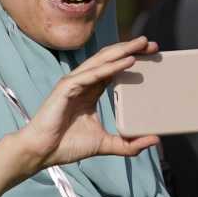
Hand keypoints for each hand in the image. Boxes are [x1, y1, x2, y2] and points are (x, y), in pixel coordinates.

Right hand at [11, 38, 160, 172]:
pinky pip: (92, 74)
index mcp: (90, 92)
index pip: (113, 69)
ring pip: (101, 60)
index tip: (152, 55)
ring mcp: (73, 83)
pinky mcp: (66, 88)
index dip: (131, 59)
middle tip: (153, 44)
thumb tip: (155, 140)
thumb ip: (128, 144)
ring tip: (142, 44)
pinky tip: (127, 61)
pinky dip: (110, 66)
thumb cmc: (67, 146)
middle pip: (110, 59)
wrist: (42, 152)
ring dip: (122, 51)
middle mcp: (82, 83)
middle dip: (131, 49)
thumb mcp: (105, 144)